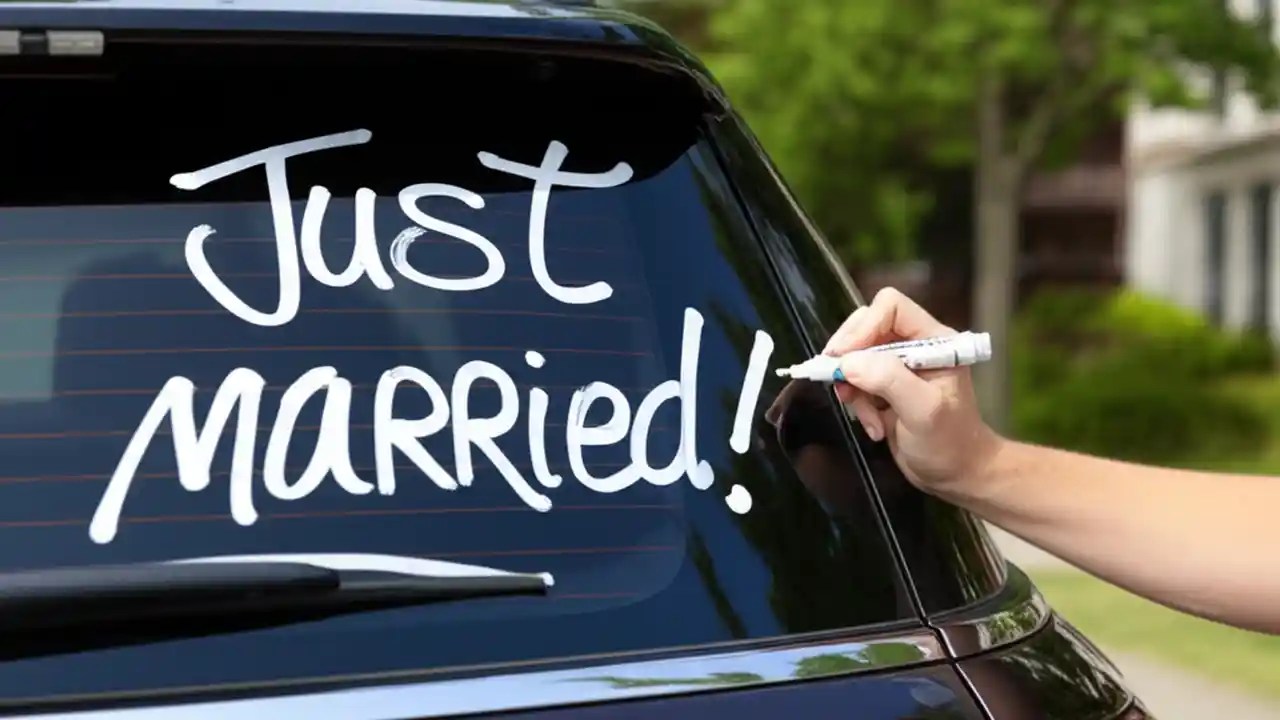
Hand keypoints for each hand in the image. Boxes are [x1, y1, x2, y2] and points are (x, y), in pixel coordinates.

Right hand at [824, 288, 1002, 498]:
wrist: (956, 475)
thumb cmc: (950, 443)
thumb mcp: (924, 411)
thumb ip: (889, 380)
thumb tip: (848, 362)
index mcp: (934, 340)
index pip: (891, 307)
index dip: (863, 327)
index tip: (843, 357)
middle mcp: (914, 346)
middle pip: (866, 326)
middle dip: (849, 357)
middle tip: (841, 384)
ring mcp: (897, 367)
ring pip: (855, 356)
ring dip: (853, 387)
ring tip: (868, 417)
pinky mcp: (884, 388)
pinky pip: (855, 381)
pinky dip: (857, 404)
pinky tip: (874, 426)